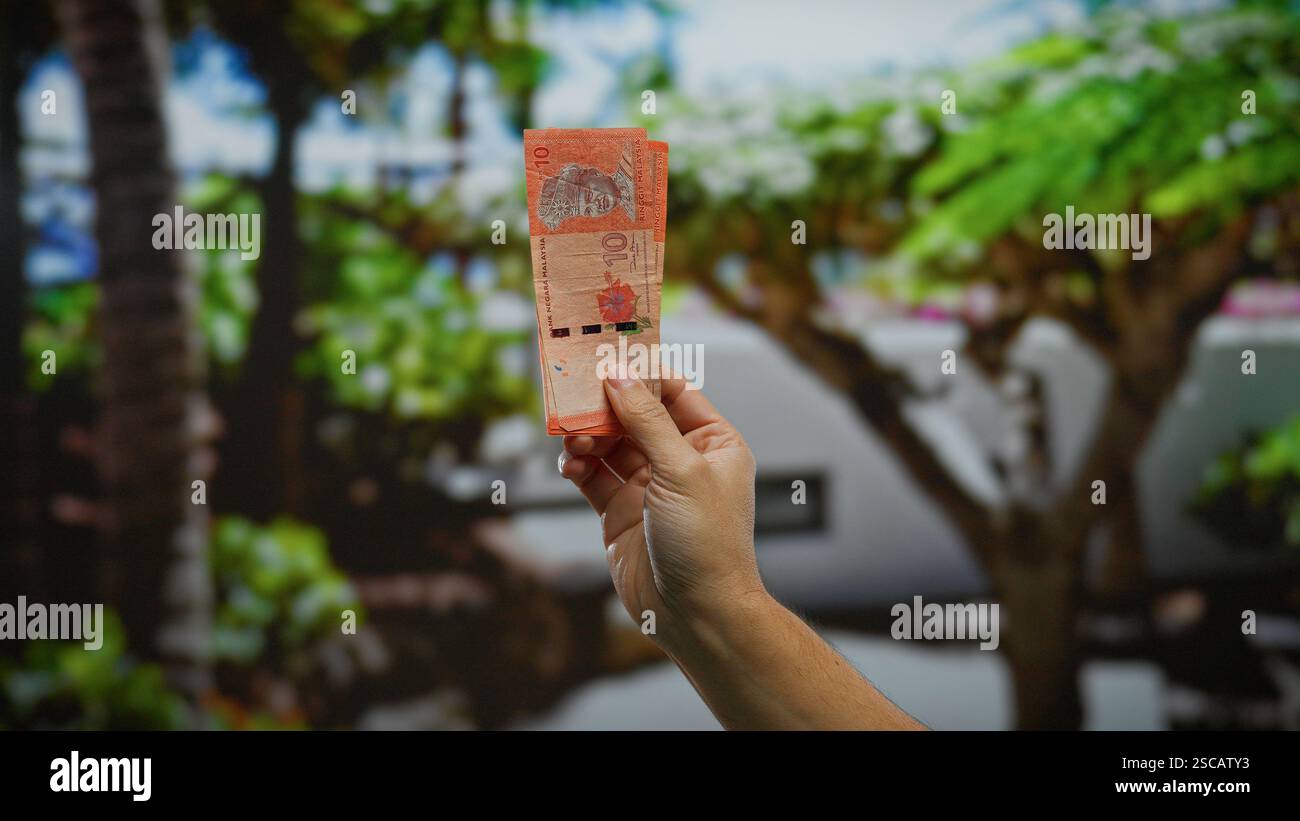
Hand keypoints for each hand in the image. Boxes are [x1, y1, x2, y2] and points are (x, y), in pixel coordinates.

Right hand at [559, 377, 764, 648]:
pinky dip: (578, 467)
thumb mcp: (682, 470)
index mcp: (713, 444)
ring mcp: (649, 487)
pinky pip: (593, 477)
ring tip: (572, 440)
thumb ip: (647, 421)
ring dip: (587, 437)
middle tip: (574, 395)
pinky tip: (569, 466)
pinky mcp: (620, 513)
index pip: (673, 392)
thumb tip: (619, 375)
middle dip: (604, 406)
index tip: (606, 354)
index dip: (641, 373)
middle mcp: (681, 462)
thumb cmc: (707, 541)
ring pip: (609, 445)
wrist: (695, 614)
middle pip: (634, 416)